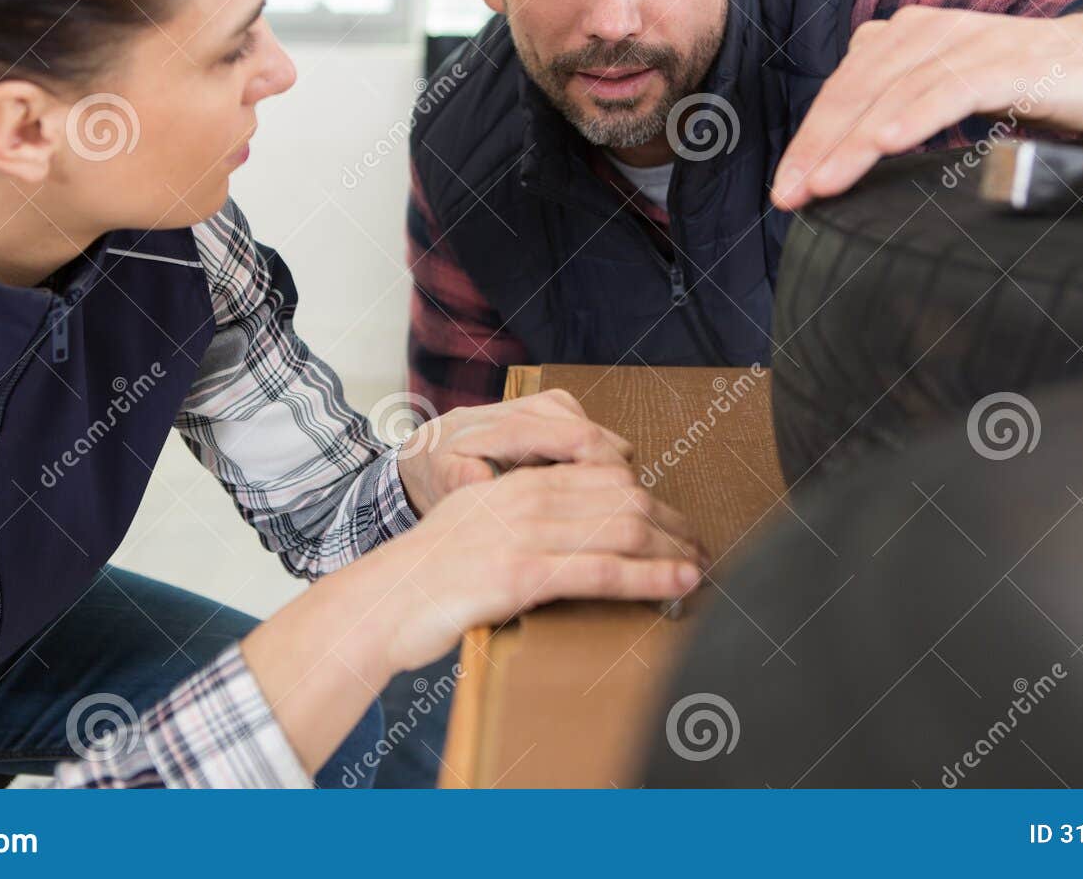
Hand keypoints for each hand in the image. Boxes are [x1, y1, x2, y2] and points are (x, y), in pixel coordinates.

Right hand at [239, 462, 703, 773]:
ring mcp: (522, 534)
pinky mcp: (520, 575)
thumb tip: (565, 529)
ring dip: (672, 548)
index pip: (603, 477)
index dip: (652, 499)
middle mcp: (524, 498)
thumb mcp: (475, 526)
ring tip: (702, 567)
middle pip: (622, 498)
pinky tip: (679, 583)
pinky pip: (601, 571)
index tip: (677, 523)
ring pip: (621, 529)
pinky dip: (650, 576)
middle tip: (702, 546)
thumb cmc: (427, 576)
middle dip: (671, 523)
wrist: (380, 605)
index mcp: (516, 482)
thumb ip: (519, 517)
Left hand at [395, 388, 635, 514]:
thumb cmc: (441, 470)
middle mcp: (536, 407)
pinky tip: (578, 493)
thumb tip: (483, 479)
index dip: (607, 474)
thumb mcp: (441, 480)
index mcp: (510, 424)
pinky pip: (597, 441)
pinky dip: (596, 467)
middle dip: (614, 480)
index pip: (580, 439)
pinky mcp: (560, 411)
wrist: (433, 446)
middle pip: (600, 439)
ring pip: (604, 440)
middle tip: (611, 522)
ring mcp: (550, 405)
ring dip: (606, 475)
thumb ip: (460, 479)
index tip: (614, 512)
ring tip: (589, 512)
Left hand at [769, 0, 1082, 209]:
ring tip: (823, 183)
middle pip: (857, 92)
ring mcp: (967, 42)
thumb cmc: (1022, 83)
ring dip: (854, 141)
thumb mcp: (947, 94)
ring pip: (894, 93)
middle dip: (817, 147)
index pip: (842, 92)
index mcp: (902, 38)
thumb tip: (841, 163)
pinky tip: (885, 142)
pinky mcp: (1007, 60)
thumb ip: (899, 110)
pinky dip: (915, 115)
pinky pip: (951, 88)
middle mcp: (926, 30)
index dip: (809, 140)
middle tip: (789, 195)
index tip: (785, 189)